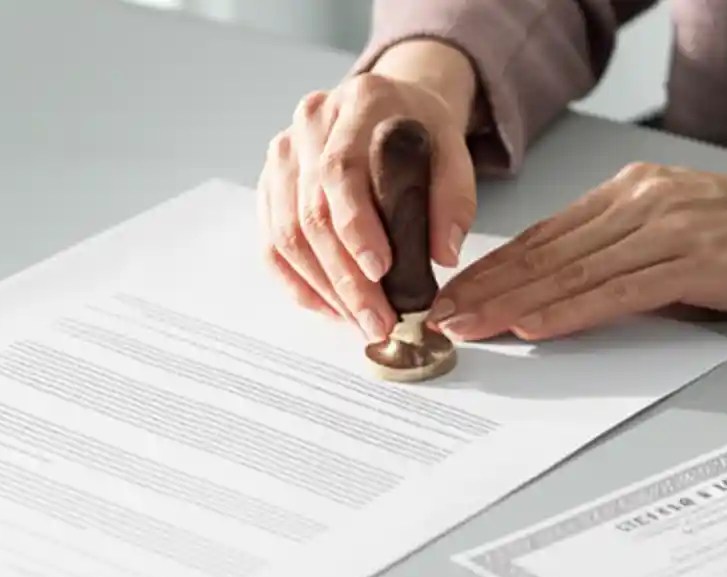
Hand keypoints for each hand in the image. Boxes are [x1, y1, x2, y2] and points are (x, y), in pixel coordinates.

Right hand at [256, 41, 478, 341]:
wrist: (392, 105)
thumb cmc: (421, 132)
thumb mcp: (454, 152)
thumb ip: (454, 198)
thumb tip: (444, 254)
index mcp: (360, 104)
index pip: (341, 172)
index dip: (356, 227)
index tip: (381, 271)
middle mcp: (312, 124)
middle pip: (312, 213)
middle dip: (346, 278)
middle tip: (378, 320)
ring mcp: (284, 152)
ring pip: (287, 234)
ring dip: (323, 289)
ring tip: (359, 321)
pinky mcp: (271, 183)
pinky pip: (272, 244)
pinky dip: (298, 283)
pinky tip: (329, 308)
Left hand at [426, 157, 726, 341]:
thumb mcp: (687, 234)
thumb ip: (632, 256)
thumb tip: (578, 295)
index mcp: (635, 192)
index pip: (547, 236)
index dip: (495, 267)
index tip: (456, 293)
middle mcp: (642, 202)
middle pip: (547, 252)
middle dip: (487, 287)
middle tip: (440, 316)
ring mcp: (668, 228)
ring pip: (572, 271)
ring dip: (513, 304)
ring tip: (470, 328)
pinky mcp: (696, 260)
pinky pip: (618, 291)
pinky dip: (570, 312)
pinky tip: (535, 329)